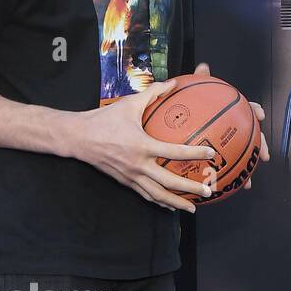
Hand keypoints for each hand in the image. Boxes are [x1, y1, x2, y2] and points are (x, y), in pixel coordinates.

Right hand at [73, 75, 217, 212]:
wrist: (79, 138)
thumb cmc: (105, 119)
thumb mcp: (130, 104)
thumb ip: (154, 93)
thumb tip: (174, 83)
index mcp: (142, 146)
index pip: (174, 152)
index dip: (194, 153)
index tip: (211, 154)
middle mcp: (138, 165)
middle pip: (169, 182)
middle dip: (190, 189)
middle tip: (208, 191)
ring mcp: (131, 176)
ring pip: (157, 195)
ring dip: (176, 202)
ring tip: (192, 207)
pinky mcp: (125, 182)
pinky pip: (145, 195)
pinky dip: (159, 202)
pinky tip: (169, 205)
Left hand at [193, 62, 268, 190]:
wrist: (172, 130)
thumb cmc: (184, 109)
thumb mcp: (188, 95)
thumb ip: (196, 82)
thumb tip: (203, 67)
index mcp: (229, 113)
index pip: (247, 108)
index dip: (255, 110)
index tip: (259, 115)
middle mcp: (231, 129)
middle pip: (252, 136)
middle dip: (260, 146)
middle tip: (264, 155)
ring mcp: (226, 144)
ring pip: (241, 158)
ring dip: (246, 171)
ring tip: (247, 182)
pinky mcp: (217, 159)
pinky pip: (223, 171)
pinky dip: (224, 181)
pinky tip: (222, 191)